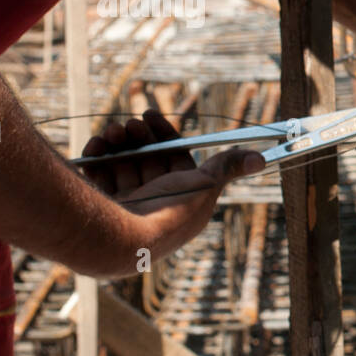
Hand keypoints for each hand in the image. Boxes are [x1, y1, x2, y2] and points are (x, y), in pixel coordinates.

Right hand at [80, 109, 262, 268]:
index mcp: (181, 200)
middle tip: (130, 124)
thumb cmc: (167, 213)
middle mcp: (154, 204)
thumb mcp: (204, 185)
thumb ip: (227, 168)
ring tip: (112, 132)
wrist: (120, 241)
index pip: (174, 159)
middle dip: (138, 136)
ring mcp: (125, 206)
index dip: (164, 135)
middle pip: (147, 159)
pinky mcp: (100, 207)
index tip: (149, 114)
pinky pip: (97, 176)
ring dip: (115, 142)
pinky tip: (95, 146)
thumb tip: (260, 158)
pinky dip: (95, 158)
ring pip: (120, 164)